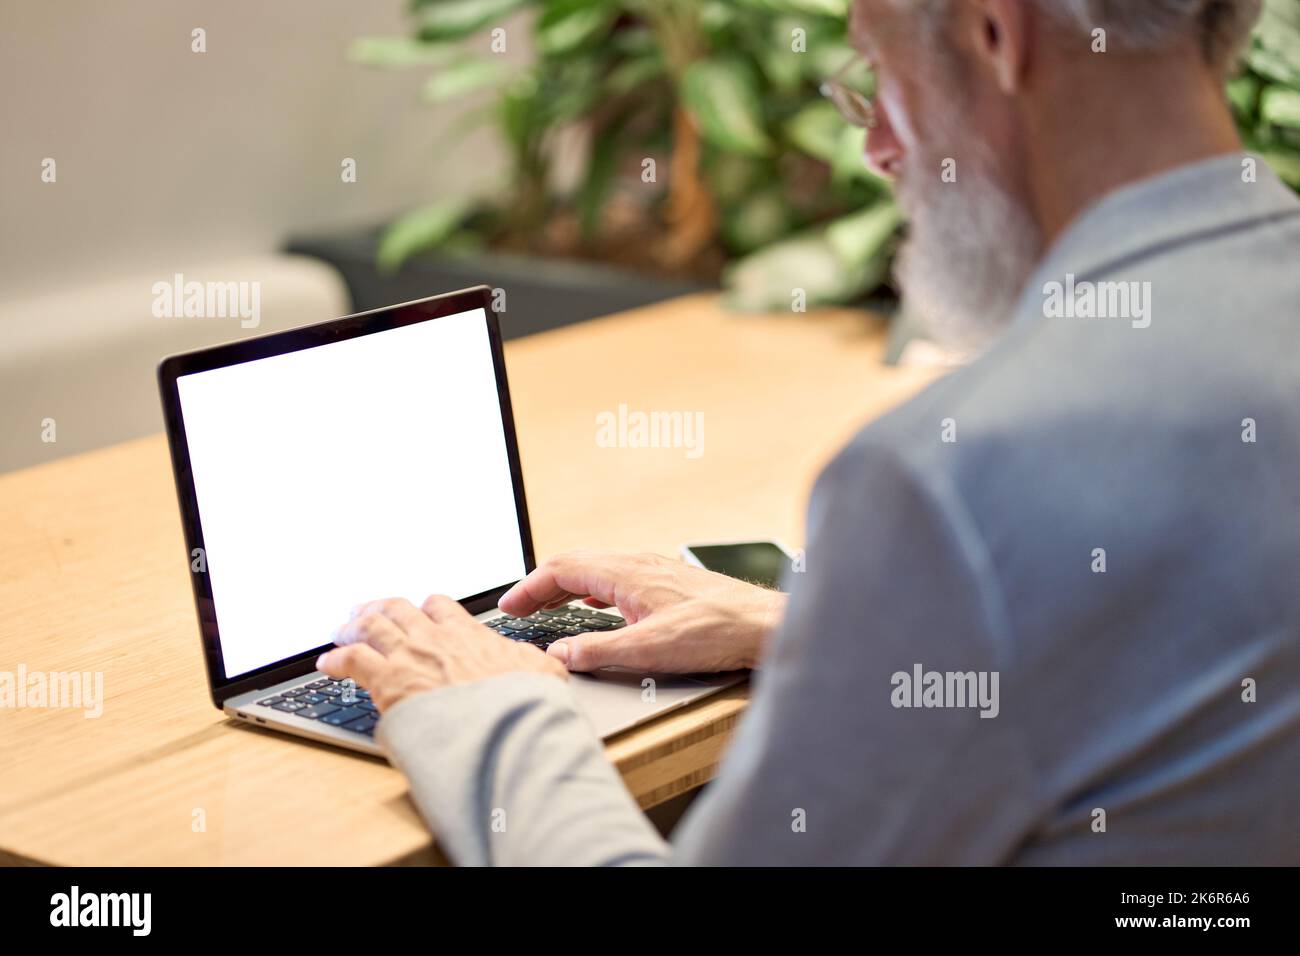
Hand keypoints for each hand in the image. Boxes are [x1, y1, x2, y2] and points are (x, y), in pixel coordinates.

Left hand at [316, 595, 565, 712]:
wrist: (502, 726)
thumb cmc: (523, 704)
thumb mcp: (542, 672)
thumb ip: (533, 661)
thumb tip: (542, 661)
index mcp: (467, 632)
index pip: (439, 605)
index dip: (425, 607)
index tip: (420, 611)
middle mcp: (433, 637)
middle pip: (397, 609)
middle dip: (380, 608)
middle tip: (368, 612)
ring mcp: (408, 657)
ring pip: (370, 627)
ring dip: (353, 625)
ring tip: (342, 629)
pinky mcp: (386, 681)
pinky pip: (351, 660)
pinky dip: (336, 659)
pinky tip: (327, 663)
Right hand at [499, 551, 786, 673]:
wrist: (764, 625)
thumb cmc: (717, 631)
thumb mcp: (649, 649)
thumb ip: (598, 651)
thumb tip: (558, 654)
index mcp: (626, 572)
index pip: (562, 569)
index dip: (529, 587)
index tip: (508, 606)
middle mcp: (638, 564)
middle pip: (575, 566)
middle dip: (541, 586)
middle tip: (518, 608)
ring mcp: (654, 571)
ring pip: (596, 570)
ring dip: (566, 587)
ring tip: (547, 607)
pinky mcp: (668, 584)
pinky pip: (616, 578)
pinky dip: (592, 589)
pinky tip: (596, 605)